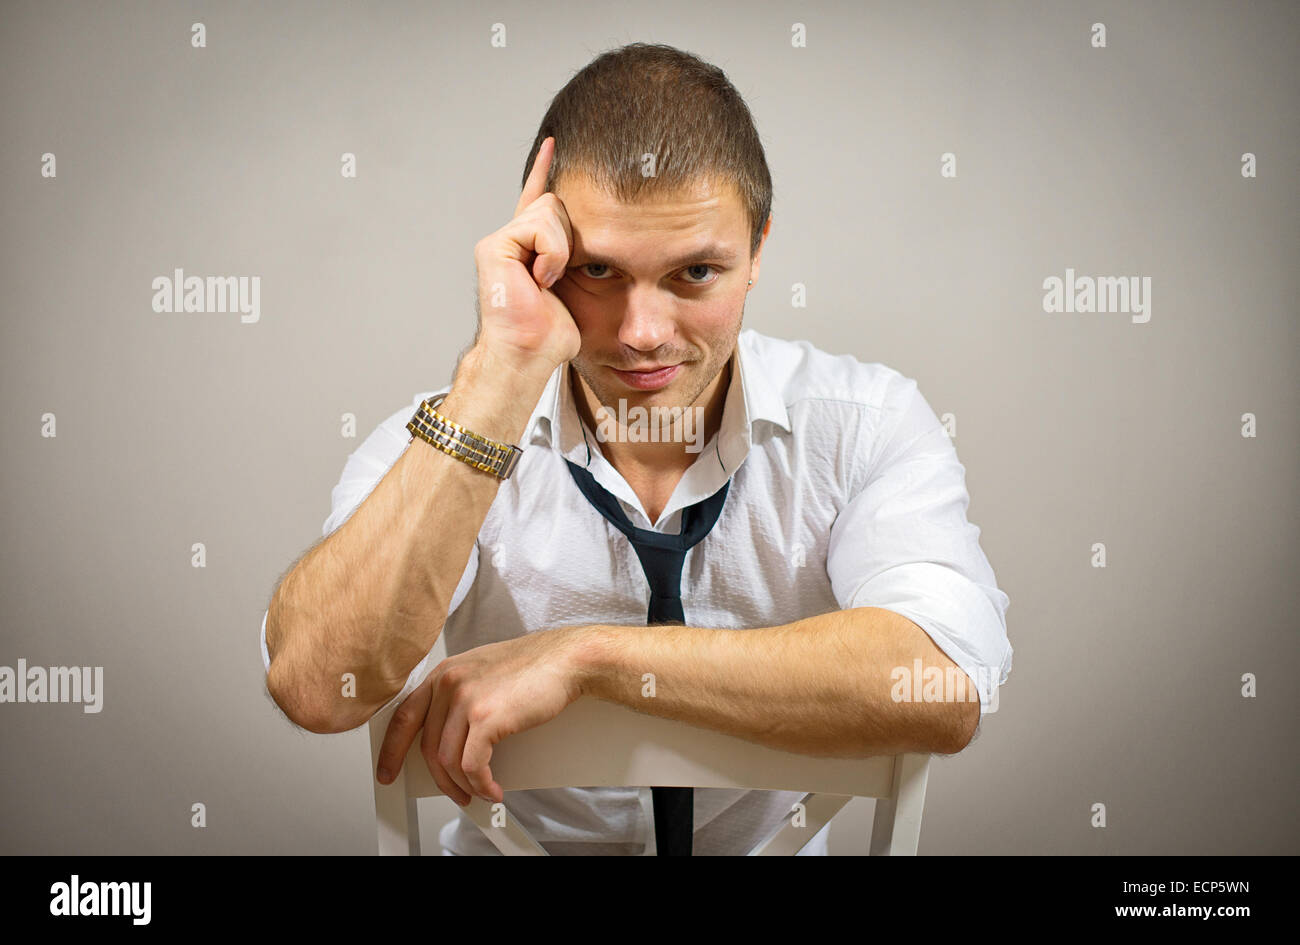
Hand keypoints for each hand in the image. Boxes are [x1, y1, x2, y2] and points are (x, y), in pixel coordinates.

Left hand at [375, 626, 590, 805]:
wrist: (565, 659)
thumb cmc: (533, 666)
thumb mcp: (482, 672)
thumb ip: (459, 696)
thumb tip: (449, 738)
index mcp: (445, 673)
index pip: (405, 716)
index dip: (392, 749)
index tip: (388, 770)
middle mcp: (449, 683)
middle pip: (428, 747)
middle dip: (441, 780)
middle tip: (455, 793)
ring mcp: (466, 699)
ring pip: (449, 761)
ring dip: (464, 786)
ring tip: (479, 793)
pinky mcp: (486, 718)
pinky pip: (472, 766)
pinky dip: (481, 785)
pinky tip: (492, 789)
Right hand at [473, 135, 581, 374]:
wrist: (529, 353)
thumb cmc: (550, 334)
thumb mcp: (574, 286)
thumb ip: (572, 255)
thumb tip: (593, 243)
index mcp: (527, 249)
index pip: (536, 199)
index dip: (544, 170)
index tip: (554, 143)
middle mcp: (510, 240)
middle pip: (554, 202)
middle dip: (568, 237)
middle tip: (555, 277)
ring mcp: (500, 241)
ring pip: (549, 210)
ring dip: (560, 249)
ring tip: (546, 282)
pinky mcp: (495, 245)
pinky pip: (539, 226)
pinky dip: (550, 253)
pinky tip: (540, 279)